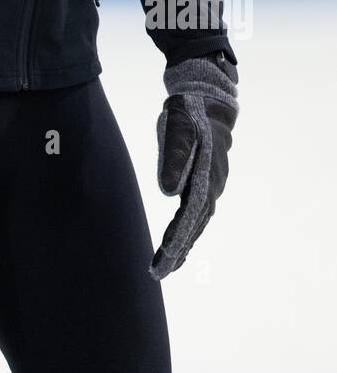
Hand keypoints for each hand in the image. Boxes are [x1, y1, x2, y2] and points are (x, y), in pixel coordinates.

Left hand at [150, 51, 237, 279]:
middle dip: (178, 251)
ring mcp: (212, 185)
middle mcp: (213, 186)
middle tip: (159, 273)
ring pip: (198, 222)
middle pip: (195, 226)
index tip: (164, 258)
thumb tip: (168, 192)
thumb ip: (173, 159)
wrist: (206, 99)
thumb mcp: (177, 129)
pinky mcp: (207, 182)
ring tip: (167, 266)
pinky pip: (198, 213)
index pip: (190, 216)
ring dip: (184, 244)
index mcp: (205, 177)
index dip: (177, 239)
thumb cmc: (187, 114)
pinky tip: (179, 242)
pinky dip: (188, 230)